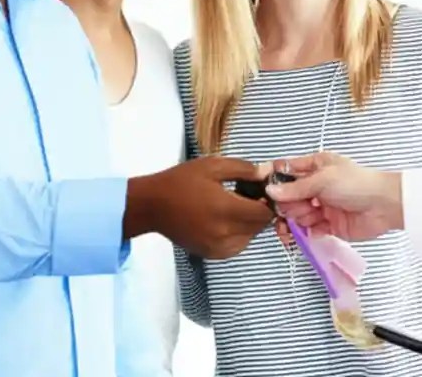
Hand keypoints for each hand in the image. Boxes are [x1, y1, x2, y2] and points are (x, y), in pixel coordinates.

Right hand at [126, 156, 273, 259]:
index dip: (269, 201)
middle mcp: (226, 234)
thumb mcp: (212, 166)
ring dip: (249, 223)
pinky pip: (238, 245)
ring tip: (233, 206)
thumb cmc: (181, 182)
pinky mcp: (213, 255)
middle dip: (259, 210)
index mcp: (227, 210)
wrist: (152, 206)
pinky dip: (238, 233)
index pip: (265, 213)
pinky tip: (224, 219)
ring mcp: (219, 248)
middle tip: (247, 195)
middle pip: (260, 226)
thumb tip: (266, 173)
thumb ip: (243, 169)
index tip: (262, 189)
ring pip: (250, 237)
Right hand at [264, 152, 401, 240]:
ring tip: (309, 218)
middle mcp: (316, 186)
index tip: (264, 192)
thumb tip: (270, 190)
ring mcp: (322, 206)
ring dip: (298, 219)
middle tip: (292, 209)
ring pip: (297, 215)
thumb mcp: (322, 180)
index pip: (287, 172)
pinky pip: (309, 230)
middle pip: (289, 197)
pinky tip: (306, 232)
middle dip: (287, 205)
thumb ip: (295, 188)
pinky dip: (305, 232)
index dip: (274, 181)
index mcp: (315, 166)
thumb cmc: (356, 183)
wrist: (384, 206)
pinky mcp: (329, 225)